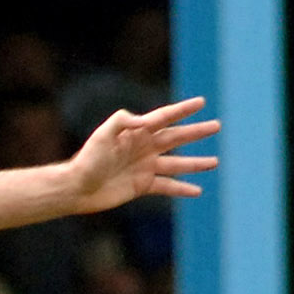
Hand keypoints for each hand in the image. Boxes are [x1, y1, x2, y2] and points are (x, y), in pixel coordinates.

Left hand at [65, 97, 217, 212]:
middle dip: (196, 132)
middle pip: (176, 138)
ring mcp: (144, 167)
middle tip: (216, 125)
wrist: (76, 188)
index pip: (164, 117)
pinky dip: (182, 188)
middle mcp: (143, 148)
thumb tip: (146, 120)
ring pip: (176, 164)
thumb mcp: (102, 135)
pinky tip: (197, 190)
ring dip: (196, 163)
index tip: (201, 102)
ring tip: (215, 162)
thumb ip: (122, 121)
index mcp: (136, 133)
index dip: (182, 110)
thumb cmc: (88, 159)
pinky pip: (167, 186)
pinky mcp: (142, 186)